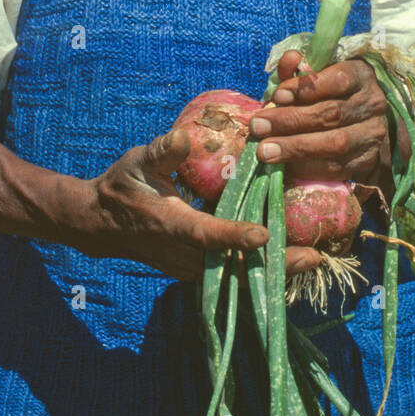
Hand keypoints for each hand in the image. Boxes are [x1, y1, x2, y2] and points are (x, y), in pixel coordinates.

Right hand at [92, 129, 320, 282]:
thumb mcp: (138, 161)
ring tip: (310, 262)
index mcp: (169, 223)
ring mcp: (187, 268)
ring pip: (234, 279)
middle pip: (231, 266)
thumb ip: (163, 152)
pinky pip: (229, 279)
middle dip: (271, 265)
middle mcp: (181, 253)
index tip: (264, 235)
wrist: (102, 223)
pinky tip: (287, 265)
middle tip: (312, 257)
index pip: (204, 233)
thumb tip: (185, 136)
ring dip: (271, 273)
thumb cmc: (123, 185)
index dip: (233, 237)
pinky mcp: (193, 272)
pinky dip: (258, 275)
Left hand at [248, 51, 390, 206]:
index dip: (307, 88)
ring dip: (294, 148)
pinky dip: (307, 167)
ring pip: (335, 144)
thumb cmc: (330, 91)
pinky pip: (337, 168)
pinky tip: (285, 165)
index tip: (277, 96)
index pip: (339, 80)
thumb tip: (289, 59)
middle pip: (331, 114)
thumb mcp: (316, 74)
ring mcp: (372, 135)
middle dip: (290, 121)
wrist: (360, 122)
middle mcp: (372, 105)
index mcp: (362, 76)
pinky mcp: (367, 161)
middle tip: (258, 126)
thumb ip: (299, 69)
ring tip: (264, 150)